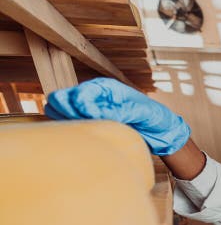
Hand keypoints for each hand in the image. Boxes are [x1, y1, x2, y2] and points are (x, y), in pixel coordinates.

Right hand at [45, 77, 190, 155]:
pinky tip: (86, 137)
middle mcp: (92, 96)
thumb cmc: (155, 117)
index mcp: (105, 87)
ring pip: (57, 112)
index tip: (93, 117)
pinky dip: (68, 130)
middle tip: (88, 125)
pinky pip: (65, 125)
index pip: (80, 93)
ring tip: (90, 131)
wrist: (161, 132)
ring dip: (66, 122)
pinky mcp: (86, 124)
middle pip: (59, 99)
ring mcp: (86, 110)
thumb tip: (99, 114)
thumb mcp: (144, 112)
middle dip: (68, 112)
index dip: (81, 106)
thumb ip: (123, 111)